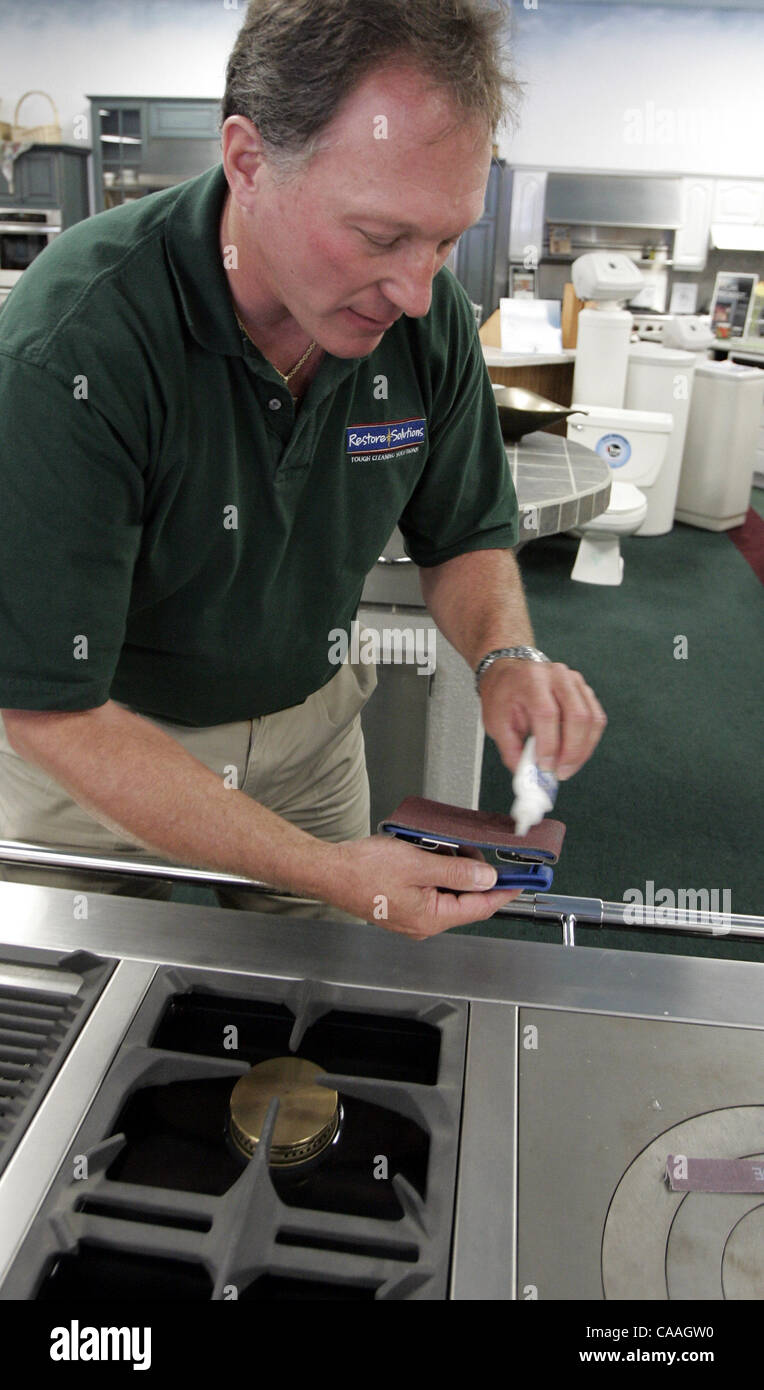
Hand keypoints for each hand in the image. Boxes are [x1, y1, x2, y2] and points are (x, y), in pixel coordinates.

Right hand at [330, 835, 521, 938]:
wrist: (329, 871)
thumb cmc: (363, 870)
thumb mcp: (418, 864)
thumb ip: (456, 872)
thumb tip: (486, 878)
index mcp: (431, 918)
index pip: (480, 907)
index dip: (504, 891)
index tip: (523, 881)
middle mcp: (424, 923)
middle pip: (465, 899)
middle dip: (471, 873)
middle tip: (466, 848)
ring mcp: (413, 916)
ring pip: (448, 893)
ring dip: (450, 869)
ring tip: (435, 849)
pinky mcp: (404, 905)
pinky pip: (431, 890)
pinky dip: (435, 872)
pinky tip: (424, 856)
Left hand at [479, 659, 606, 778]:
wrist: (510, 671)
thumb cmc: (503, 694)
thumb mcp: (495, 722)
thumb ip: (511, 750)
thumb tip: (528, 776)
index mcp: (531, 680)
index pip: (547, 714)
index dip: (549, 745)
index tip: (545, 767)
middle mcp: (557, 676)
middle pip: (577, 716)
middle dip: (572, 752)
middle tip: (561, 773)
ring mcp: (575, 681)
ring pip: (592, 719)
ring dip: (583, 750)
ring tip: (568, 768)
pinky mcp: (585, 690)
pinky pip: (596, 719)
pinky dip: (589, 741)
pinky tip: (576, 754)